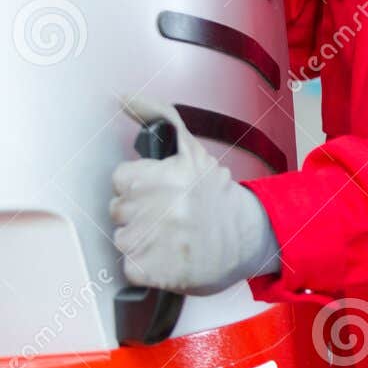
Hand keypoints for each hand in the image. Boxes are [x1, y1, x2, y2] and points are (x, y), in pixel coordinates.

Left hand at [109, 95, 280, 294]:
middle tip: (168, 213)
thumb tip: (123, 96)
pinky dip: (146, 264)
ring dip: (141, 239)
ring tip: (169, 235)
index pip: (121, 179)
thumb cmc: (217, 197)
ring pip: (121, 237)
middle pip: (118, 209)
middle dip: (140, 211)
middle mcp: (162, 208)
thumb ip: (158, 118)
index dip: (139, 186)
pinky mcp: (153, 271)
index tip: (160, 192)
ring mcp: (156, 242)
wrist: (248, 240)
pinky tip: (168, 255)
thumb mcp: (192, 151)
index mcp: (169, 176)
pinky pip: (129, 266)